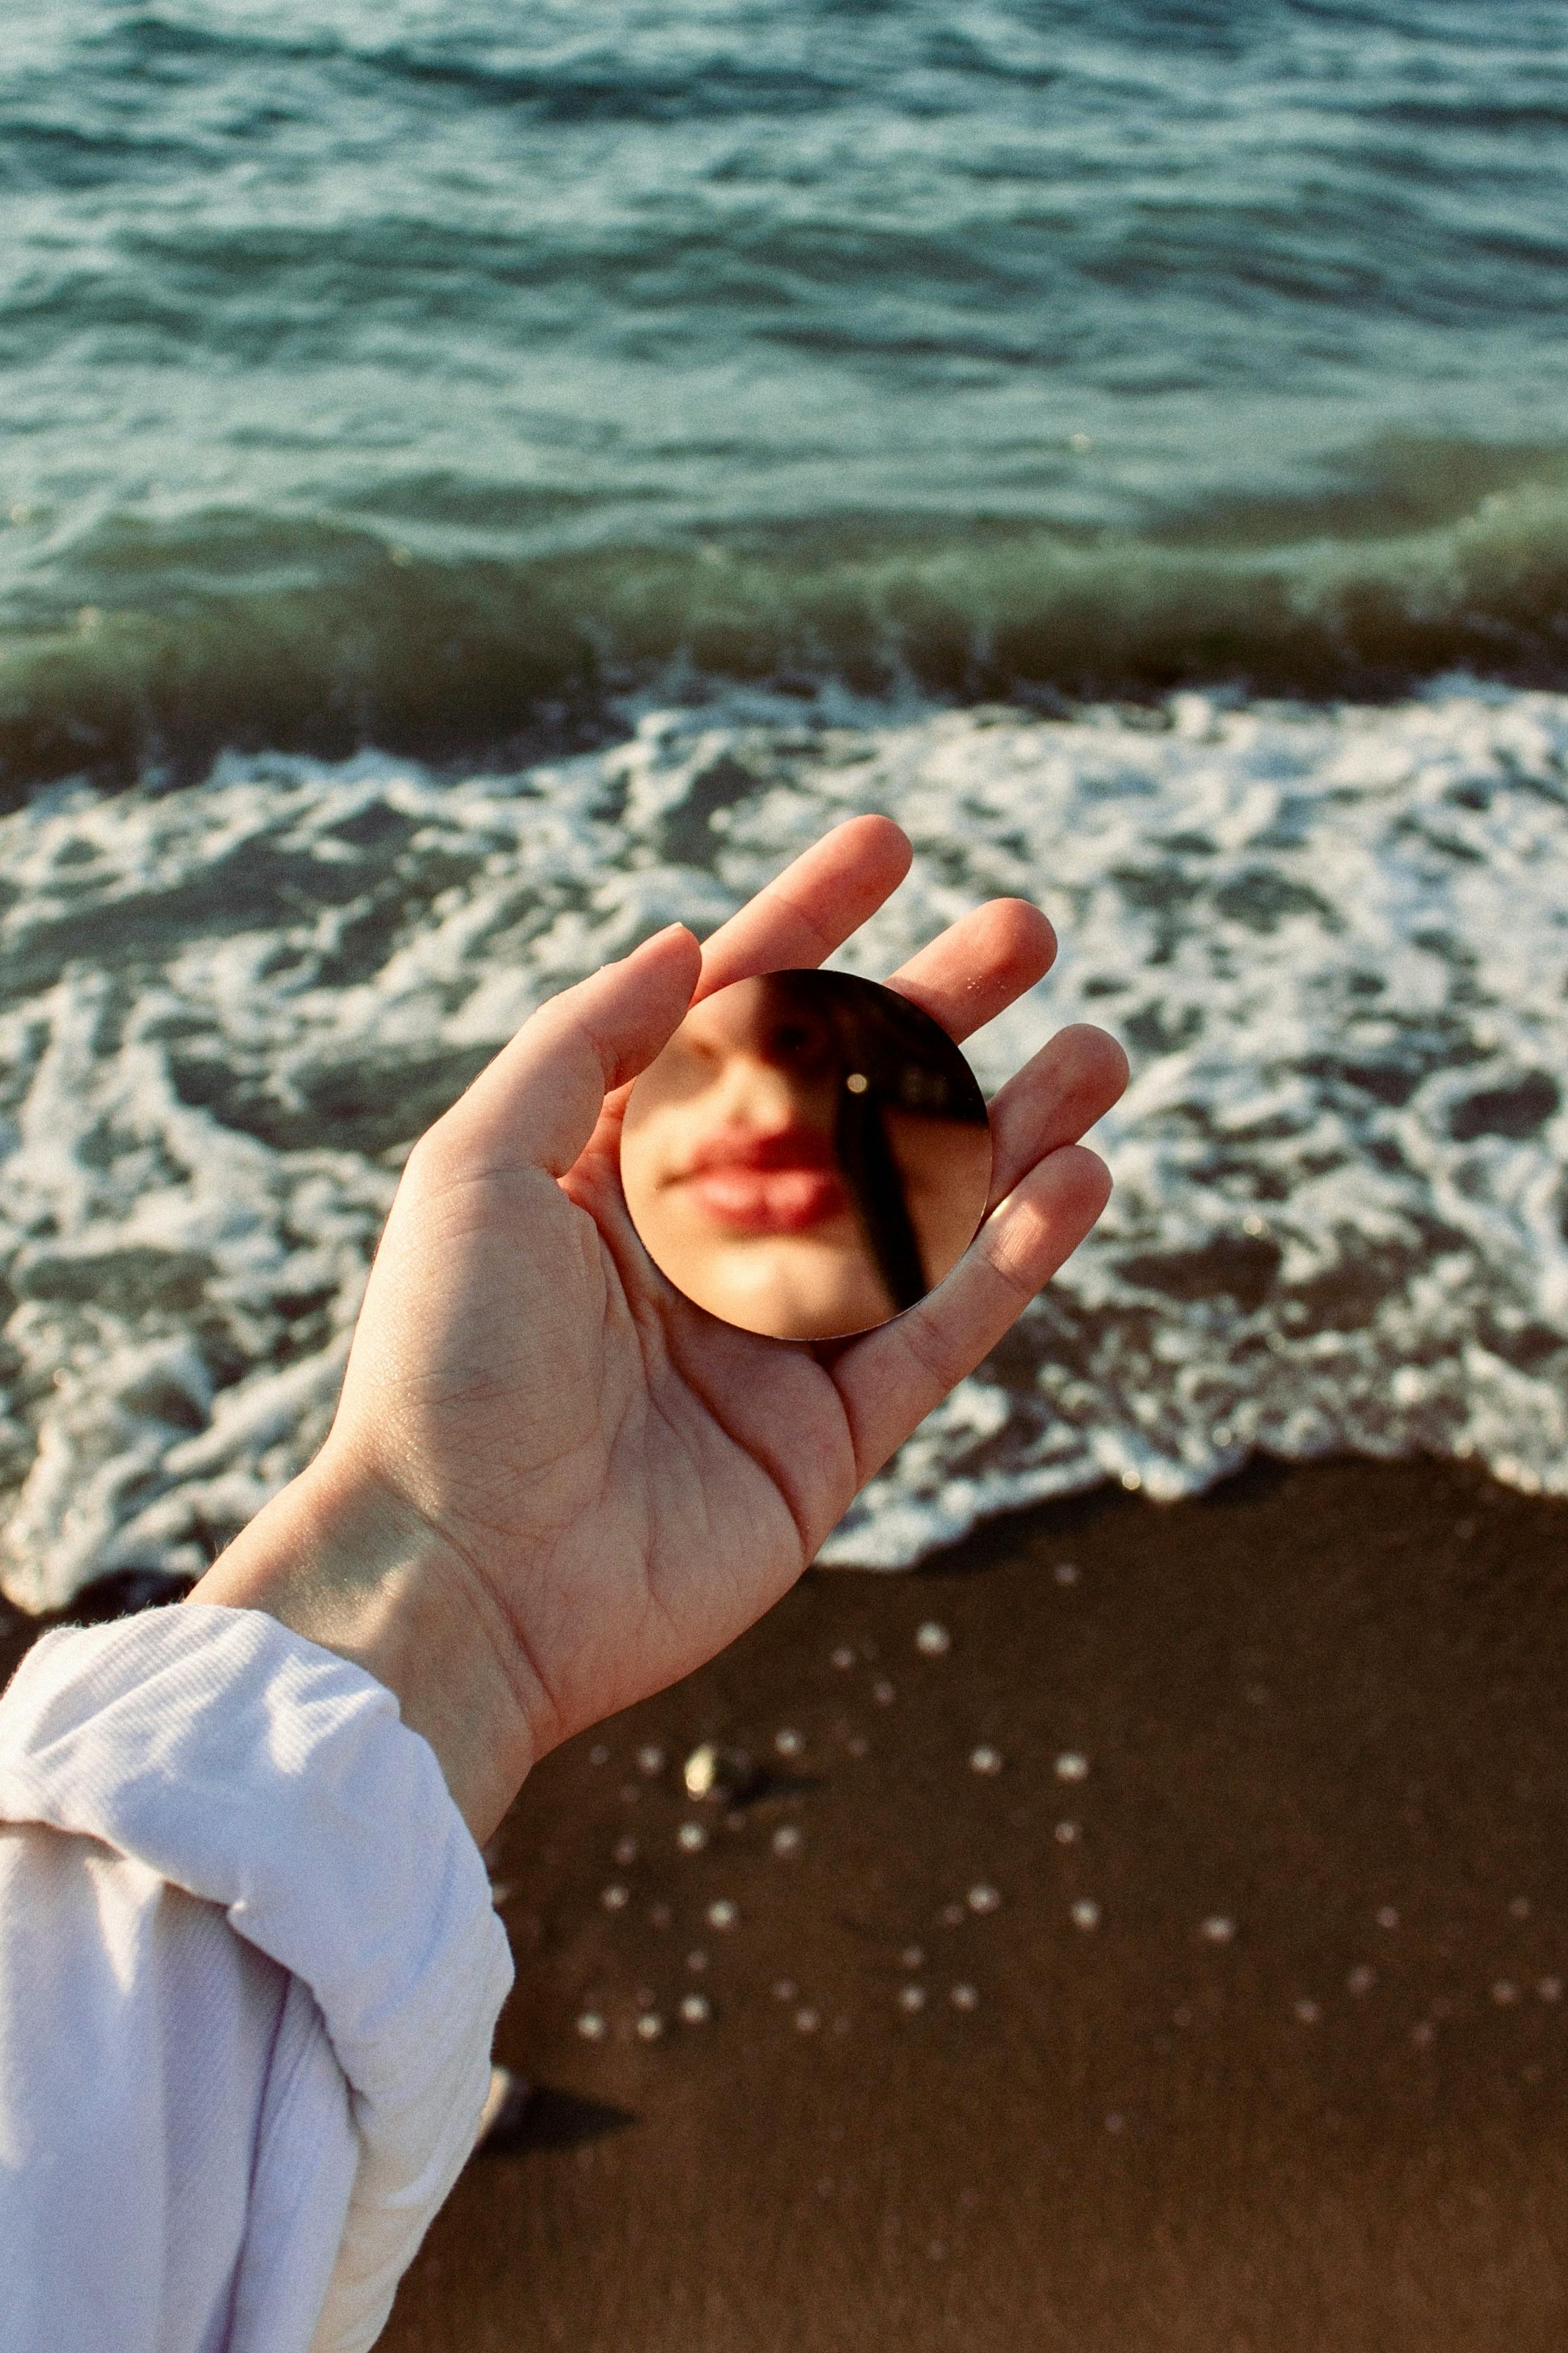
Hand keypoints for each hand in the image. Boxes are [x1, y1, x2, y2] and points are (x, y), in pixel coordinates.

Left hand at [196, 819, 1126, 1838]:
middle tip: (1028, 932)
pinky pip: (939, 1330)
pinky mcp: (829, 1437)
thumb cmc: (443, 1368)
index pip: (733, 1021)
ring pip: (920, 1212)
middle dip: (935, 1014)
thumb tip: (688, 942)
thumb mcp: (478, 1171)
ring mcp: (774, 1340)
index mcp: (615, 1170)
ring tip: (1098, 1052)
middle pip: (849, 1102)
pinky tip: (1074, 1180)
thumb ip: (586, 1048)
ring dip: (1010, 1130)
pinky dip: (1011, 1259)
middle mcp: (704, 1243)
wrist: (457, 1581)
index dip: (809, 928)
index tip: (887, 847)